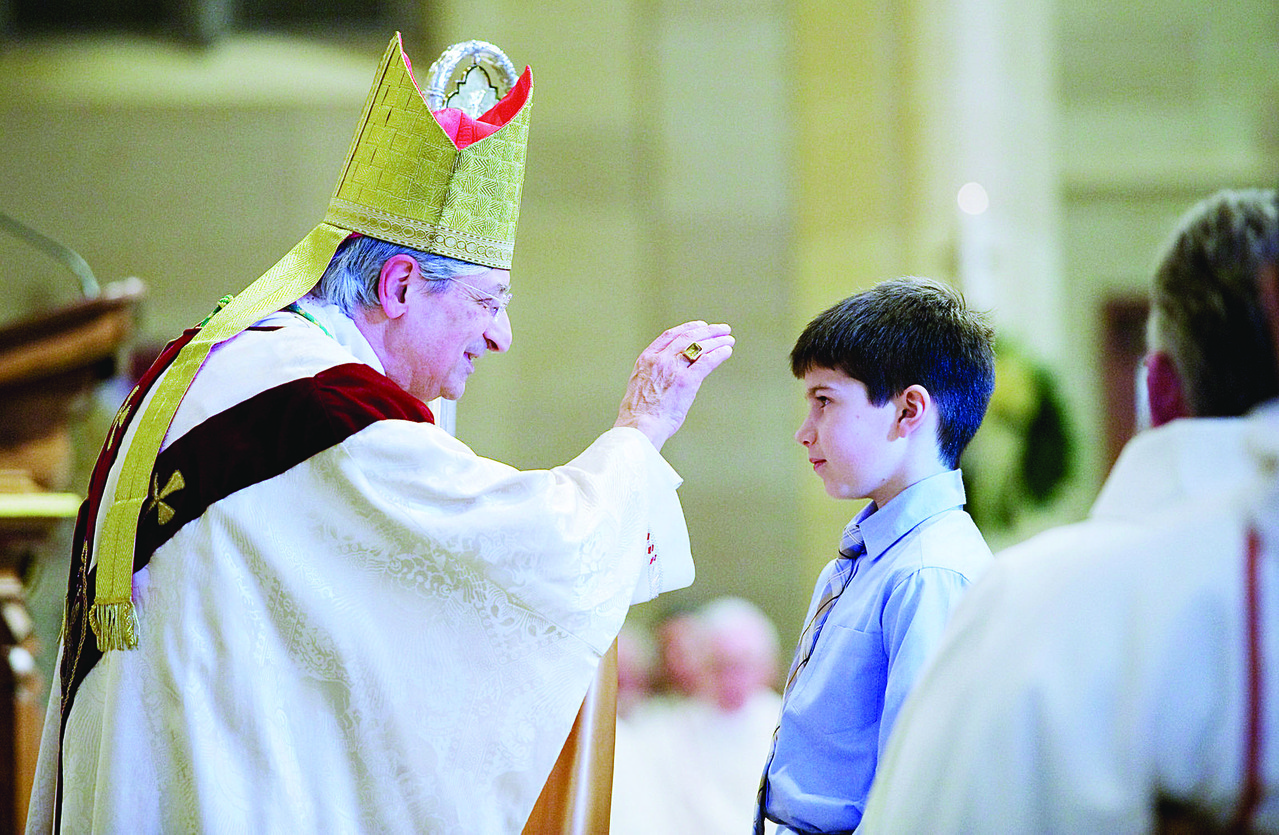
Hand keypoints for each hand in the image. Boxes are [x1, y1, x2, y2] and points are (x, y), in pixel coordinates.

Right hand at [615, 321, 733, 450]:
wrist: (639, 427)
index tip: (700, 326)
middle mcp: (660, 359)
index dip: (688, 328)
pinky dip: (719, 354)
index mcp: (646, 359)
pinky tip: (727, 351)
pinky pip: (707, 361)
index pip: (670, 335)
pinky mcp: (687, 381)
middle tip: (721, 329)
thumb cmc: (639, 415)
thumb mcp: (640, 385)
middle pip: (688, 337)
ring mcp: (673, 369)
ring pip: (699, 346)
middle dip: (708, 331)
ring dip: (717, 340)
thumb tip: (667, 379)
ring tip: (729, 339)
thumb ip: (654, 376)